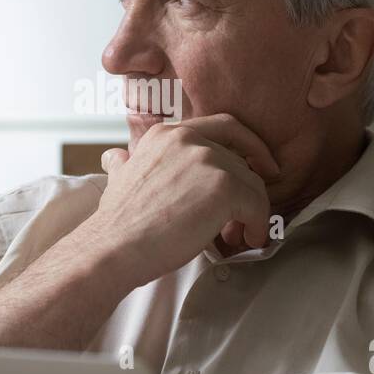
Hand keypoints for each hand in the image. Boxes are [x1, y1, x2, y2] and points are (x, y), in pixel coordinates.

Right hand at [82, 114, 279, 289]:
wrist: (114, 247)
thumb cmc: (118, 223)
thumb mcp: (119, 178)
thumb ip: (126, 162)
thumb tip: (115, 157)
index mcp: (166, 134)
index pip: (223, 126)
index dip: (248, 145)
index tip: (259, 165)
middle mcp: (188, 138)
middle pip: (240, 160)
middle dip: (247, 189)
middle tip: (245, 215)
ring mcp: (207, 159)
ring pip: (252, 183)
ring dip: (252, 211)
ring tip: (239, 234)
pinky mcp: (223, 186)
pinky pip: (257, 204)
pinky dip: (257, 224)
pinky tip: (246, 239)